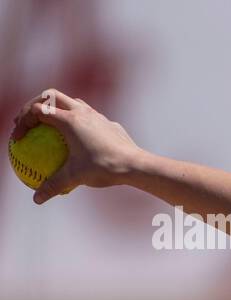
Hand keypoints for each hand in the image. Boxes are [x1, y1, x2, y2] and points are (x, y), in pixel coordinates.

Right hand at [10, 88, 144, 203]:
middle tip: (27, 121)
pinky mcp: (109, 123)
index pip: (37, 111)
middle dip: (35, 104)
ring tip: (50, 125)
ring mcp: (97, 115)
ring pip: (71, 102)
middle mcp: (82, 112)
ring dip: (58, 108)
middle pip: (50, 96)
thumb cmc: (105, 168)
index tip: (18, 139)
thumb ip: (53, 185)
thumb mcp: (75, 177)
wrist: (137, 165)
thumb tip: (36, 199)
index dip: (23, 121)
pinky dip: (76, 121)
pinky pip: (88, 116)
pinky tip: (77, 139)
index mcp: (69, 119)